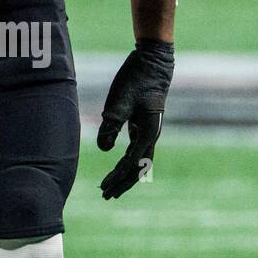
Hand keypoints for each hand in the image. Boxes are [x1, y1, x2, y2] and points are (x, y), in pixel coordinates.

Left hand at [97, 38, 173, 199]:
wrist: (154, 61)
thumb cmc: (137, 78)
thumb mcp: (120, 100)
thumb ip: (111, 124)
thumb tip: (103, 149)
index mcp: (148, 132)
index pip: (132, 162)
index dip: (118, 177)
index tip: (104, 188)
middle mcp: (151, 135)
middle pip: (138, 167)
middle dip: (122, 183)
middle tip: (106, 196)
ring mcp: (148, 130)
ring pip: (137, 160)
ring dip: (125, 174)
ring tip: (110, 186)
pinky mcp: (143, 124)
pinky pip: (135, 149)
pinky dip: (126, 160)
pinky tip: (118, 165)